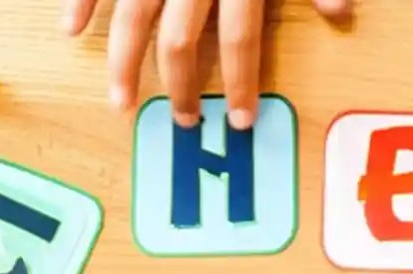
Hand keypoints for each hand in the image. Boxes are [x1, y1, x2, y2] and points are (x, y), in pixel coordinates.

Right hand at [62, 0, 351, 128]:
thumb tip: (341, 12)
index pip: (240, 41)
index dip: (242, 83)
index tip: (242, 120)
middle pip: (179, 42)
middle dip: (181, 87)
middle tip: (186, 121)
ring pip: (130, 19)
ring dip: (124, 65)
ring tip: (122, 103)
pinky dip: (80, 0)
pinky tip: (72, 31)